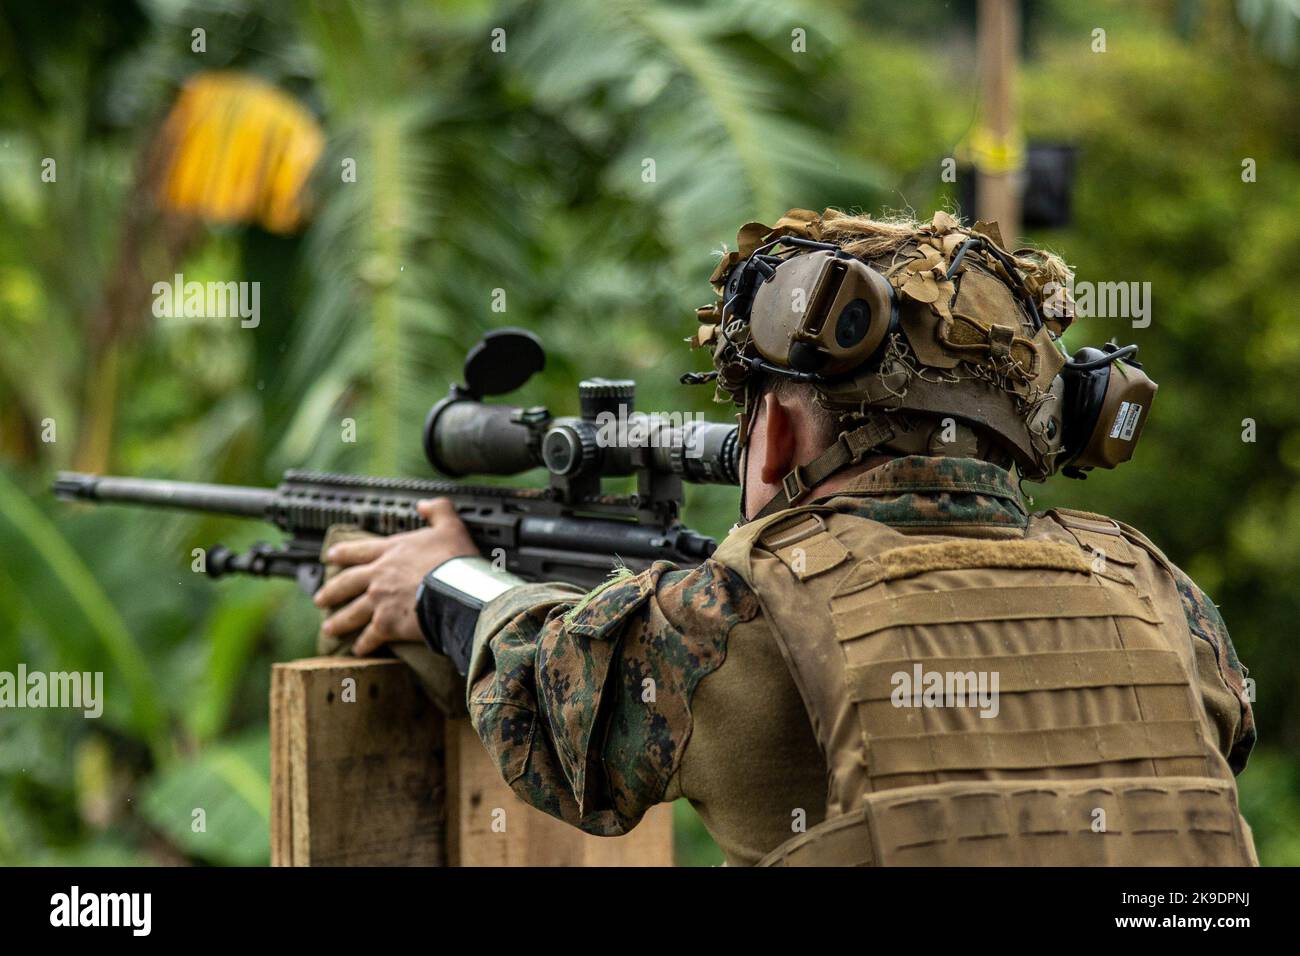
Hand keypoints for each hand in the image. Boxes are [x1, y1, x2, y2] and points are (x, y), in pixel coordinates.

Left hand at [313, 499, 477, 655]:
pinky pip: (370, 637)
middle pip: (346, 583)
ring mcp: (379, 601)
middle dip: (331, 592)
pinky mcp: (386, 625)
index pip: (359, 550)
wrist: (458, 590)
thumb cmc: (455, 560)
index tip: (330, 557)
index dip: (343, 553)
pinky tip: (360, 649)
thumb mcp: (450, 526)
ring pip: (351, 613)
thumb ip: (437, 511)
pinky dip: (364, 644)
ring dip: (339, 621)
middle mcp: (379, 576)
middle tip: (319, 599)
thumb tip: (424, 504)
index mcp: (391, 551)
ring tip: (329, 628)